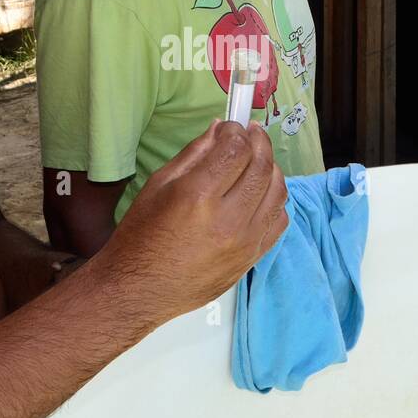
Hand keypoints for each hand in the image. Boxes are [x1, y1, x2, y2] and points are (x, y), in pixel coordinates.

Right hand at [98, 119, 288, 323]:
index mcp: (197, 196)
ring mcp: (244, 242)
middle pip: (262, 166)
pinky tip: (259, 193)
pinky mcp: (251, 259)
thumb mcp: (158, 185)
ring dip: (271, 168)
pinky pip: (279, 221)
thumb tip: (219, 130)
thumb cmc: (140, 237)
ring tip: (256, 161)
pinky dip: (274, 200)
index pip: (237, 149)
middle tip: (250, 134)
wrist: (138, 290)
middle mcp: (226, 220)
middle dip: (259, 142)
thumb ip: (194, 153)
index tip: (231, 127)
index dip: (237, 130)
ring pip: (278, 191)